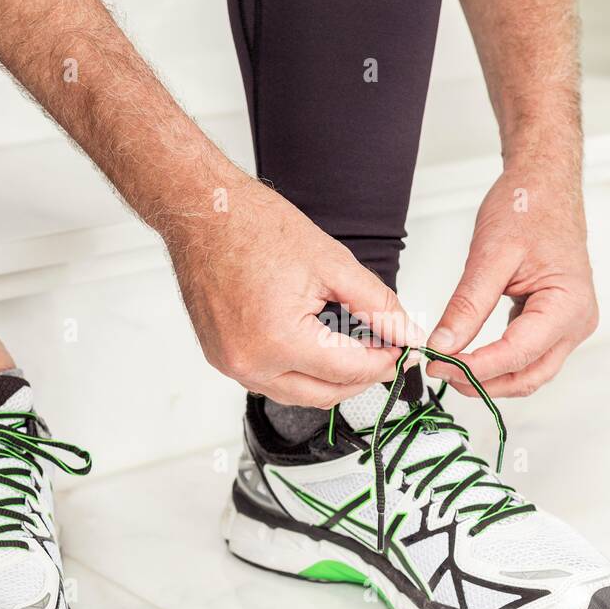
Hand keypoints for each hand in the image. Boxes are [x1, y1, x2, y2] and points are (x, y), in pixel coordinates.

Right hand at [169, 174, 425, 407]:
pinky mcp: (221, 359)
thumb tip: (405, 334)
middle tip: (383, 351)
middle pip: (325, 394)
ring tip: (353, 347)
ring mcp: (231, 365)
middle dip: (361, 377)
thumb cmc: (255, 228)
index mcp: (279, 340)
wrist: (204, 213)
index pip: (348, 371)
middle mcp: (250, 362)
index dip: (383, 362)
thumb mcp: (333, 264)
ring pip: (297, 395)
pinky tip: (316, 347)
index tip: (400, 350)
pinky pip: (270, 382)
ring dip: (330, 379)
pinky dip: (299, 372)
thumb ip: (378, 306)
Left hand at [427, 165, 597, 397]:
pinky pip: (528, 355)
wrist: (545, 186)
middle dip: (483, 382)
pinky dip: (498, 362)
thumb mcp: (489, 256)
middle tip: (439, 371)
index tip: (437, 365)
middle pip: (528, 375)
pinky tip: (469, 353)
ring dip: (490, 377)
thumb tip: (443, 345)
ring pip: (529, 371)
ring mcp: (570, 325)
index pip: (518, 354)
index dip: (475, 367)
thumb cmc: (528, 208)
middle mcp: (577, 322)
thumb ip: (467, 305)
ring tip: (450, 365)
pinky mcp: (556, 322)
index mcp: (568, 305)